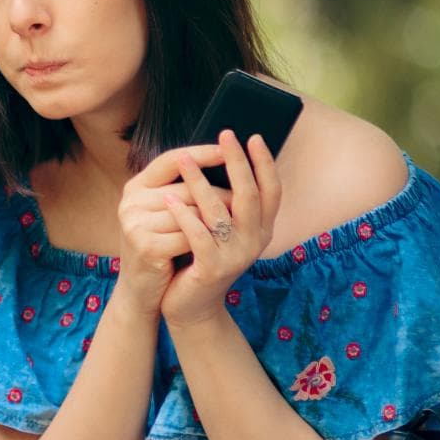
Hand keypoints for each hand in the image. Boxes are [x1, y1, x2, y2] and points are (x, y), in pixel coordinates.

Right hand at [115, 144, 230, 315]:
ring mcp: (135, 223)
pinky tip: (212, 247)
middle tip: (244, 200)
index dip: (201, 153)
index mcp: (136, 187)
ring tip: (234, 227)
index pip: (170, 159)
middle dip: (219, 195)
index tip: (229, 147)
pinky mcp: (145, 246)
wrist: (140, 292)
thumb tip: (227, 163)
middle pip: (186, 187)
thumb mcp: (164, 215)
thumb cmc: (160, 249)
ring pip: (191, 213)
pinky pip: (189, 236)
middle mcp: (130, 201)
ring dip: (215, 221)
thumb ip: (182, 190)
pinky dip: (205, 241)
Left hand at [161, 130, 282, 328]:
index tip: (254, 137)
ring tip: (183, 159)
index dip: (265, 164)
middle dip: (237, 162)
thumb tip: (225, 156)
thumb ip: (229, 202)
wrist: (192, 305)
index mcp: (262, 228)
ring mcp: (235, 256)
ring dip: (199, 182)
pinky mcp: (212, 268)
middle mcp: (255, 241)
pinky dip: (184, 215)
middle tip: (226, 134)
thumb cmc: (203, 257)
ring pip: (220, 212)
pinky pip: (198, 236)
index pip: (271, 190)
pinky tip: (168, 198)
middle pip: (249, 195)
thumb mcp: (223, 228)